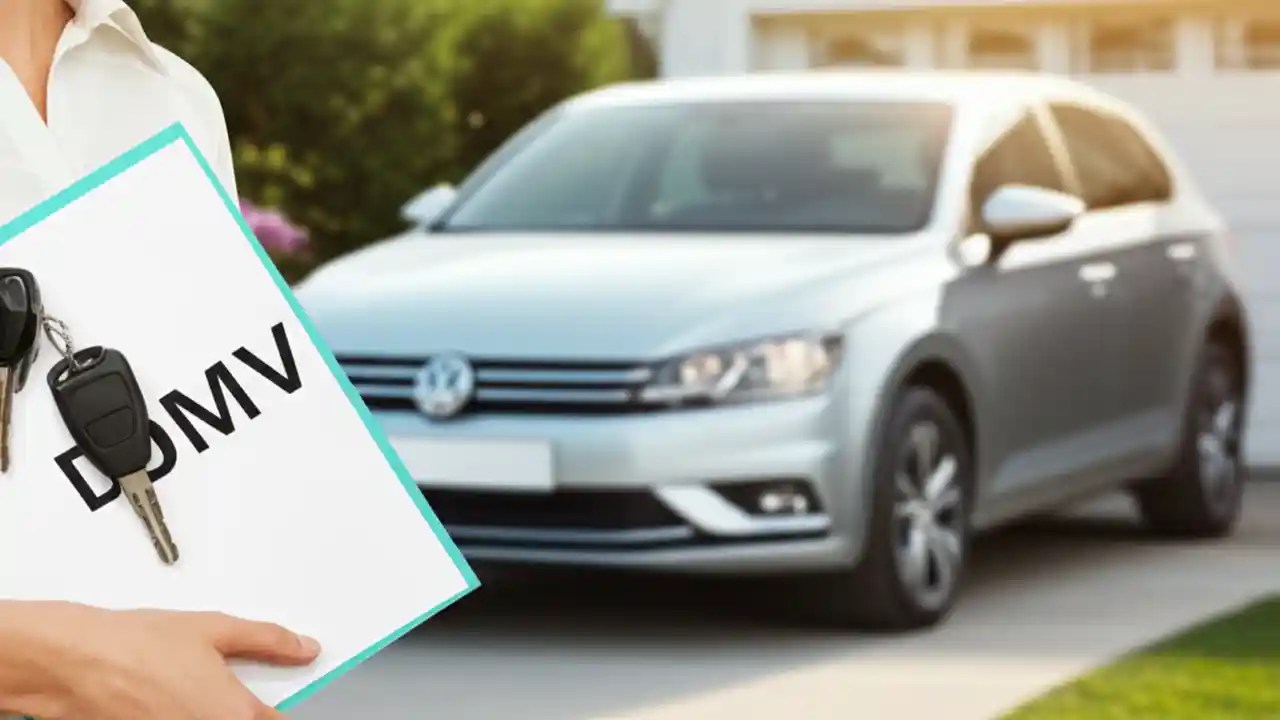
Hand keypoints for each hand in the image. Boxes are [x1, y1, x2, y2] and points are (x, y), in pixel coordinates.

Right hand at [0, 601, 320, 719]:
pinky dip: (187, 719)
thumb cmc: (136, 646)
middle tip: (228, 695)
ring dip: (215, 716)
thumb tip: (303, 648)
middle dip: (248, 715)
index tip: (278, 707)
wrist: (76, 662)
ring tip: (192, 695)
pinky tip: (171, 703)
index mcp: (235, 714)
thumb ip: (268, 640)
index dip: (282, 714)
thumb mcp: (215, 629)